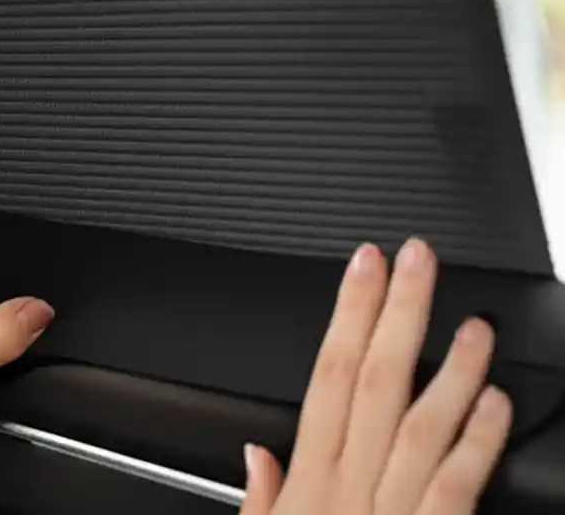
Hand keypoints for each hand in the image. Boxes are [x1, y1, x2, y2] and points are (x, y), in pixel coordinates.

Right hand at [241, 239, 511, 513]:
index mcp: (311, 477)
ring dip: (451, 368)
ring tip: (473, 324)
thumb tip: (253, 453)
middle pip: (376, 381)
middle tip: (416, 260)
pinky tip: (496, 401)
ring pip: (422, 424)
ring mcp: (394, 509)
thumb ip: (261, 494)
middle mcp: (352, 484)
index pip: (329, 373)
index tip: (364, 266)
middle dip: (397, 311)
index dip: (348, 312)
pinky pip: (457, 483)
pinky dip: (479, 441)